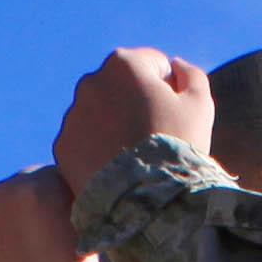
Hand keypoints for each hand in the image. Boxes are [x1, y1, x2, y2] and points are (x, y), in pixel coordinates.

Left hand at [53, 48, 212, 193]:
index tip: (174, 115)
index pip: (153, 65)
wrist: (145, 198)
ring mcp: (73, 114)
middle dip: (136, 103)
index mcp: (124, 63)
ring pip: (99, 113)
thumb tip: (175, 65)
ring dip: (114, 125)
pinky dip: (97, 149)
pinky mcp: (63, 145)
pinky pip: (84, 141)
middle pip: (122, 87)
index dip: (169, 89)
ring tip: (134, 154)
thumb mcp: (199, 105)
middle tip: (154, 136)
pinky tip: (116, 166)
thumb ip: (191, 75)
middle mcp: (91, 81)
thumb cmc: (177, 146)